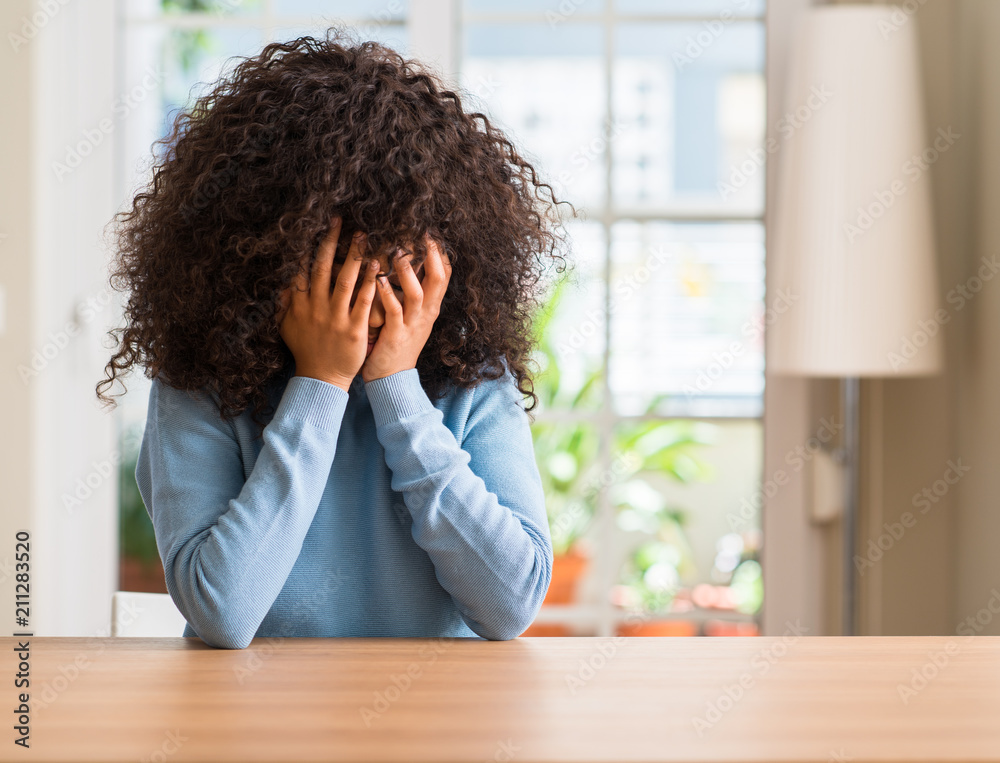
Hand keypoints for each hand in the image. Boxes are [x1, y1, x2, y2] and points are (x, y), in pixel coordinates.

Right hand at [277, 217, 378, 391]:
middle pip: (323, 268)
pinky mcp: (354, 330)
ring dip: (354, 256)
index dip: (308, 246)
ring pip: (345, 280)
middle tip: (340, 220)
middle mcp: (316, 308)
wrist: (322, 378)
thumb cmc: (306, 350)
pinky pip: (364, 301)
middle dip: (331, 242)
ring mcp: (336, 318)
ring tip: (364, 236)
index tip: (315, 225)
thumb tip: (283, 281)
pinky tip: (379, 266)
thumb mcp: (287, 326)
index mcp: (300, 305)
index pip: (302, 269)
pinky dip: (371, 283)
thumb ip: (285, 303)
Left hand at [360, 233, 451, 382]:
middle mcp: (426, 314)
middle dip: (431, 254)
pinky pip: (395, 312)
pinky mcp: (396, 336)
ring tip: (397, 252)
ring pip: (418, 293)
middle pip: (438, 278)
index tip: (430, 231)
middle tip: (420, 232)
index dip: (439, 251)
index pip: (444, 274)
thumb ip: (410, 291)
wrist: (391, 378)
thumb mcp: (410, 315)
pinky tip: (378, 280)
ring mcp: (413, 325)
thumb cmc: (396, 342)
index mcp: (430, 307)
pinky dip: (388, 294)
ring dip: (408, 271)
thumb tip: (405, 261)